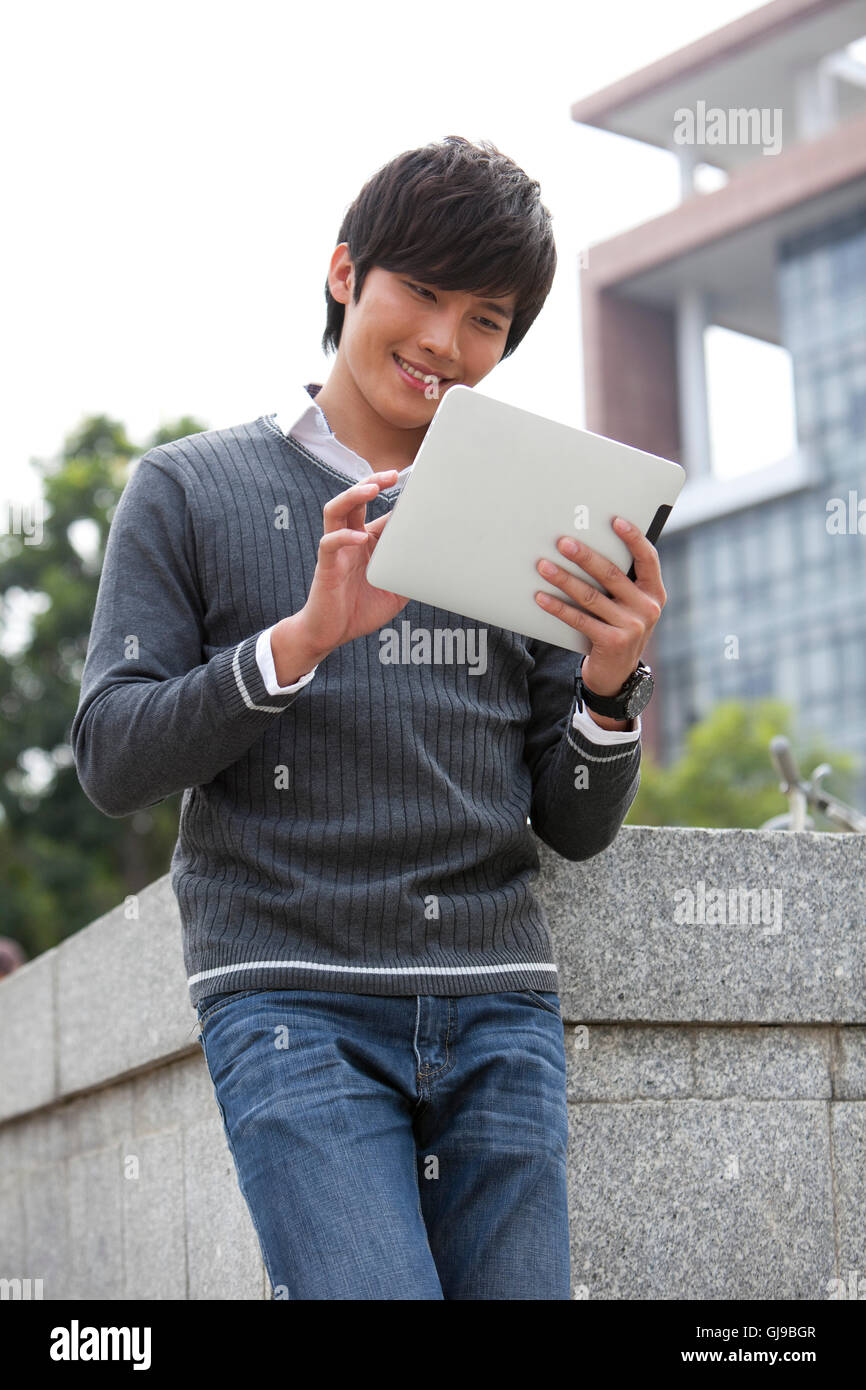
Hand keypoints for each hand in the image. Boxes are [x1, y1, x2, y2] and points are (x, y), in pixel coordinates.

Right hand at [295, 473, 410, 659]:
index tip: (416, 485)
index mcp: (367, 543)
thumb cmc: (360, 610)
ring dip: (353, 496)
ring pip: (336, 511)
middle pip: (355, 500)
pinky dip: (344, 537)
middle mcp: (350, 541)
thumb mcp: (396, 591)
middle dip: (372, 482)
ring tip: (370, 489)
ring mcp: (337, 551)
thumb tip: (439, 565)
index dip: (395, 498)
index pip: (379, 512)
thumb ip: (411, 574)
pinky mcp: (326, 566)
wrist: (331, 633)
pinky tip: (359, 538)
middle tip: (391, 475)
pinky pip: (330, 544)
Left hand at [534, 516, 666, 695]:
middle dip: (585, 556)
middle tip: (563, 542)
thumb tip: (584, 549)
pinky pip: (580, 620)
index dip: (633, 538)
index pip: (648, 558)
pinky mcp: (613, 643)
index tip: (615, 520)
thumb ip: (620, 583)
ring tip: (543, 566)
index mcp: (654, 592)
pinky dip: (558, 607)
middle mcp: (648, 608)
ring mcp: (632, 626)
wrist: (617, 675)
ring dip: (564, 579)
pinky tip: (541, 597)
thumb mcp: (628, 606)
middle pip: (612, 574)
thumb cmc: (617, 629)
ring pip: (592, 596)